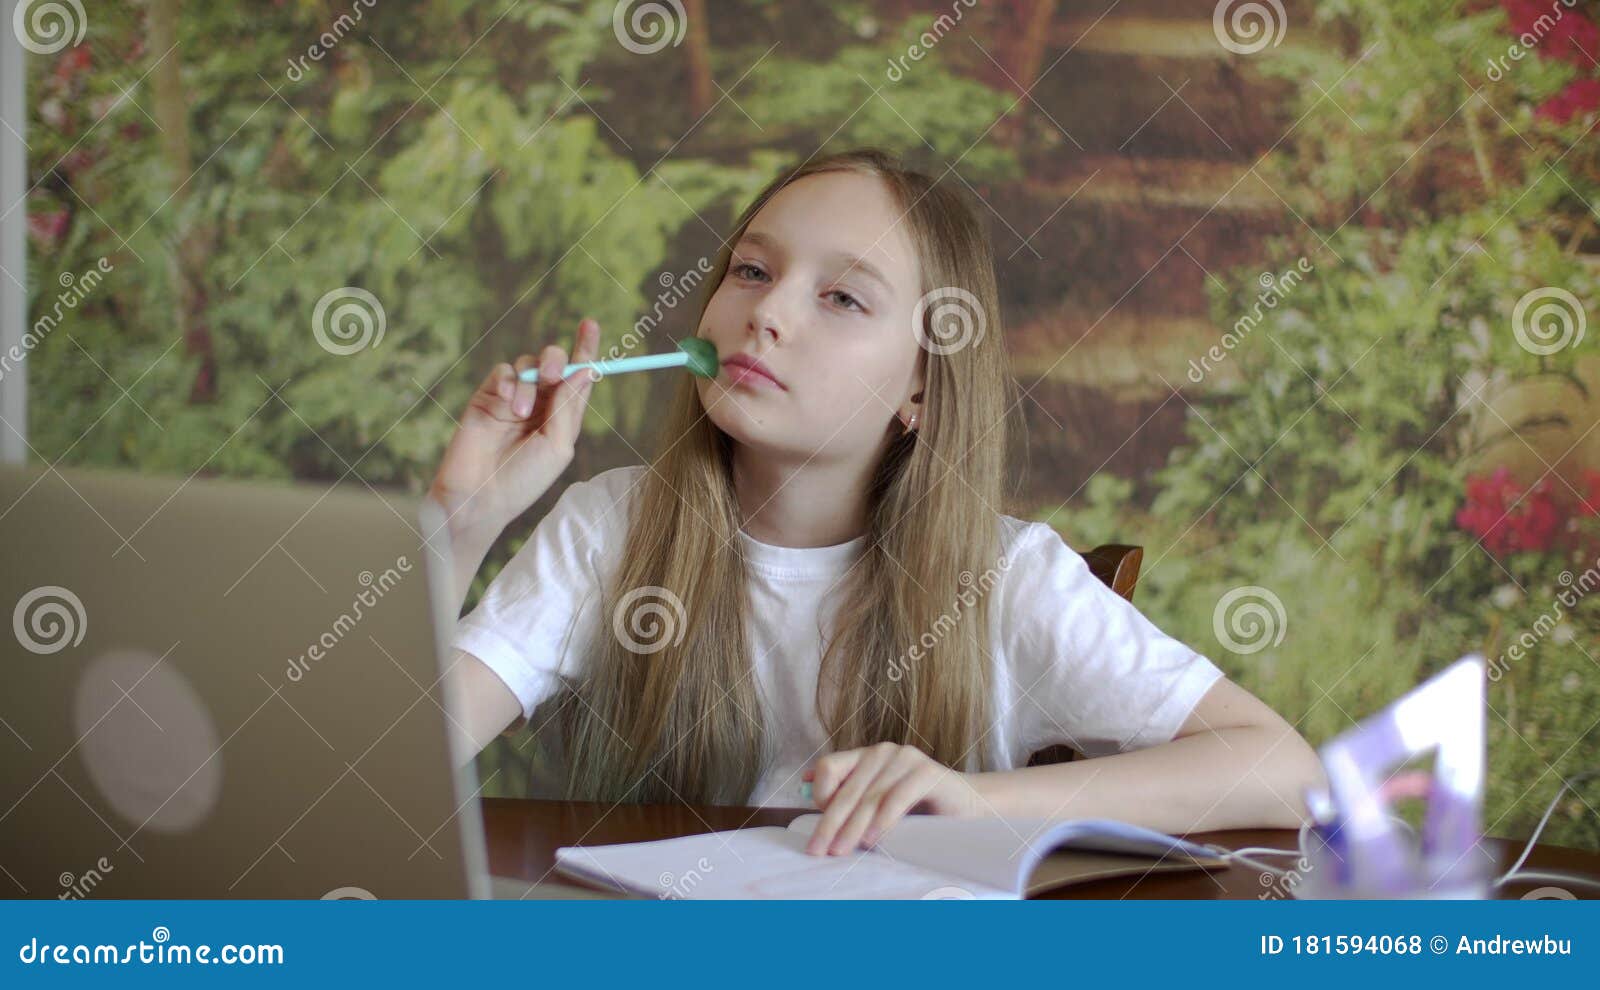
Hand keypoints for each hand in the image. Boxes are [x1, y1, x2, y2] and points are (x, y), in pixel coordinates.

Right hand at [428, 318, 600, 536]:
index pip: (578, 377)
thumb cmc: (523, 480)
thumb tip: (584, 369)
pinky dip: (507, 381)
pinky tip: (504, 401)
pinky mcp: (487, 397)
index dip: (585, 351)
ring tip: (518, 412)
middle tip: (551, 374)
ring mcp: (512, 399)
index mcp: (562, 417)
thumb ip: (567, 407)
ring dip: (528, 382)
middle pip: (553, 364)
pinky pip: (502, 372)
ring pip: (527, 365)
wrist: (479, 497)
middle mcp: (540, 405)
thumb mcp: (556, 447)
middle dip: (555, 360)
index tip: (590, 325)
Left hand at [801, 742, 981, 855]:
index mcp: (866, 756)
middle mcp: (882, 752)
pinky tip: (871, 840)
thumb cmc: (919, 808)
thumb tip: (805, 785)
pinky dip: (882, 821)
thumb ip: (850, 794)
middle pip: (847, 789)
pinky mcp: (926, 772)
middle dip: (830, 823)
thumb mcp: (879, 802)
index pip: (829, 767)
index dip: (820, 796)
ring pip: (870, 797)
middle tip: (818, 850)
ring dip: (852, 827)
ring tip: (841, 851)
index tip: (819, 827)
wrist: (969, 806)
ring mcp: (905, 759)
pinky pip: (897, 798)